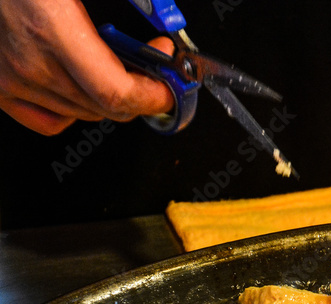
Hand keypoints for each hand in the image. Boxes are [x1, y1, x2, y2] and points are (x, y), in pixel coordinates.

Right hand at [0, 0, 173, 134]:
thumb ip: (126, 0)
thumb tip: (157, 10)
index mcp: (51, 29)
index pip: (118, 92)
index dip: (155, 95)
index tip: (171, 79)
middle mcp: (30, 62)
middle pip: (108, 108)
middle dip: (143, 91)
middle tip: (154, 64)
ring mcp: (10, 79)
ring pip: (85, 114)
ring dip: (112, 99)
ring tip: (117, 66)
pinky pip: (49, 120)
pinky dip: (75, 111)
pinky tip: (82, 87)